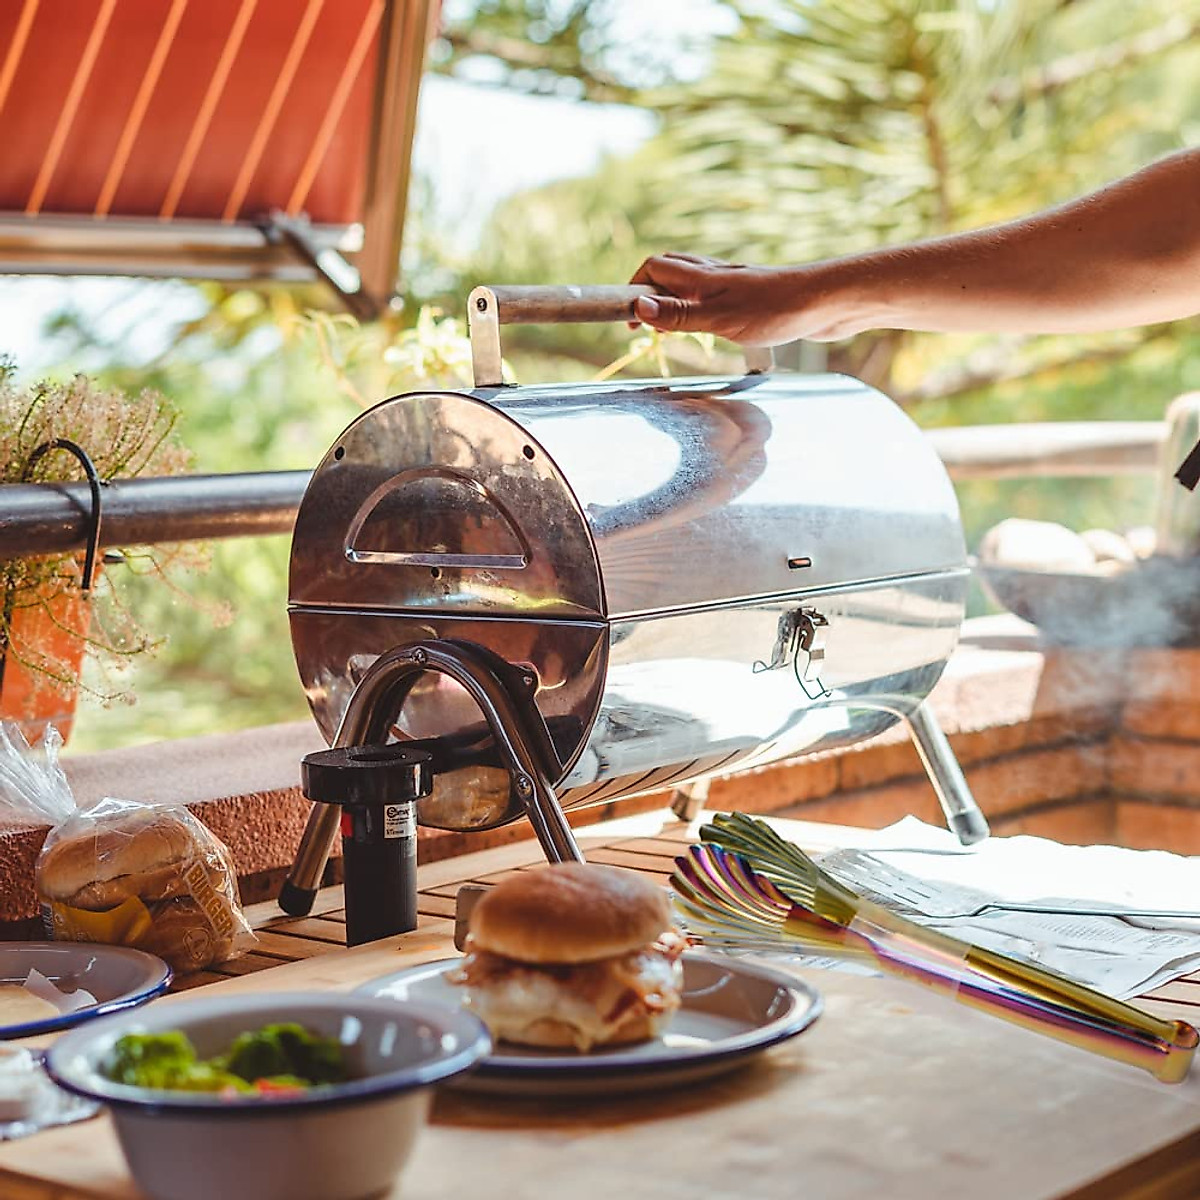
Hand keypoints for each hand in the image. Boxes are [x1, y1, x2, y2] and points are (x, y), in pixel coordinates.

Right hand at [628, 253, 858, 344]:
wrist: (827, 304)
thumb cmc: (776, 309)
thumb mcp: (719, 318)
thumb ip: (679, 315)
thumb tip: (638, 307)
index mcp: (702, 277)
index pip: (654, 268)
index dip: (635, 288)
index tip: (628, 318)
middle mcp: (714, 276)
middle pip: (670, 271)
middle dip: (650, 292)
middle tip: (644, 325)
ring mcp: (733, 285)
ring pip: (692, 283)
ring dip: (674, 300)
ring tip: (669, 328)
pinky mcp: (750, 299)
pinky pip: (713, 297)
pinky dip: (699, 308)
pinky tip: (708, 326)